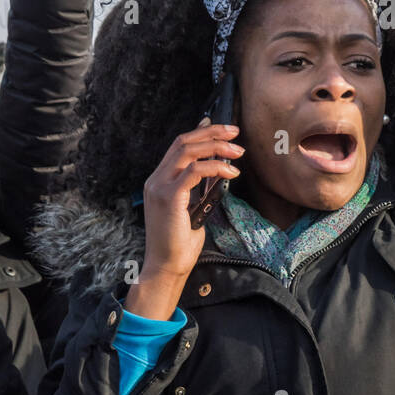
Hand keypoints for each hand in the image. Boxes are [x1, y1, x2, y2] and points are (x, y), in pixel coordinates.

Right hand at [127, 120, 242, 319]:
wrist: (167, 266)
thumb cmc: (180, 241)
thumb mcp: (192, 206)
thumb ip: (199, 186)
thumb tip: (216, 167)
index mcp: (159, 180)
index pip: (179, 146)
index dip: (201, 131)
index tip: (222, 127)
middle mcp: (155, 180)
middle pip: (183, 142)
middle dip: (212, 132)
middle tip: (235, 132)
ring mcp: (159, 187)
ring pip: (188, 151)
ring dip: (216, 147)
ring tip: (238, 152)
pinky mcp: (169, 197)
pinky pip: (193, 171)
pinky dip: (215, 167)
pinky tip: (231, 172)